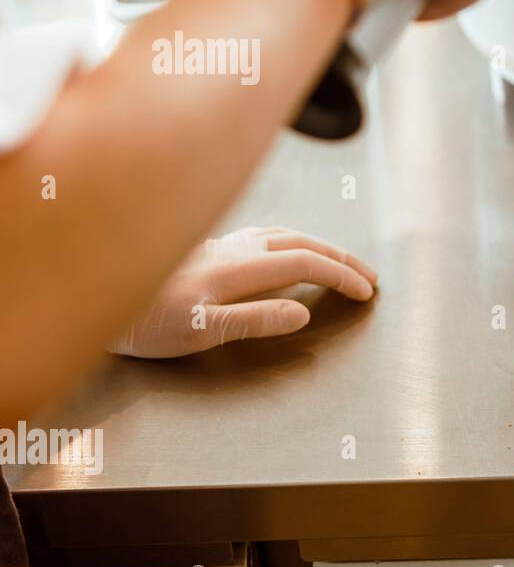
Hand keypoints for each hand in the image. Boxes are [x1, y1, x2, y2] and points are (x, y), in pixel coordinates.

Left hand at [109, 227, 377, 358]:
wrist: (90, 295)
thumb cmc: (143, 325)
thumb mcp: (200, 332)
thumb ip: (255, 319)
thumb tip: (303, 311)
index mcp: (238, 268)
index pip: (306, 264)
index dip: (341, 276)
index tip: (366, 292)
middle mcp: (233, 249)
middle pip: (302, 242)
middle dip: (342, 257)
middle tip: (369, 276)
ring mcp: (220, 245)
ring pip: (284, 234)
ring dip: (320, 246)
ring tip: (339, 261)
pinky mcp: (207, 247)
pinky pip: (263, 235)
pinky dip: (292, 241)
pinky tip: (286, 250)